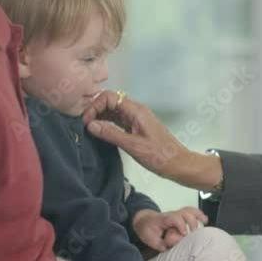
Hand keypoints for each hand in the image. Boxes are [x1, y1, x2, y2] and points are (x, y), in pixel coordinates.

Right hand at [82, 92, 221, 189]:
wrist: (177, 163)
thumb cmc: (159, 155)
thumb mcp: (133, 146)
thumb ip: (111, 134)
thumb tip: (90, 124)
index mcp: (136, 111)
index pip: (110, 97)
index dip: (95, 106)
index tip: (86, 122)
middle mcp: (135, 111)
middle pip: (110, 102)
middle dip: (95, 110)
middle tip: (84, 126)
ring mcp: (136, 119)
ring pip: (113, 111)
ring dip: (100, 117)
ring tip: (88, 130)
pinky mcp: (136, 128)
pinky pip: (118, 120)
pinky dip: (107, 124)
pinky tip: (100, 133)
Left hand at [132, 208, 208, 251]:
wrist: (144, 220)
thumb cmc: (147, 229)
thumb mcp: (148, 238)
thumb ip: (159, 244)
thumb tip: (169, 248)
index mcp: (164, 219)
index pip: (174, 218)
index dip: (181, 225)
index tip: (184, 234)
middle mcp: (172, 215)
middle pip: (185, 213)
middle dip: (191, 222)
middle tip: (192, 234)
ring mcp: (177, 214)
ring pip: (189, 210)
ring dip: (197, 216)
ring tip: (205, 222)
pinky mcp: (180, 216)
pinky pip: (191, 212)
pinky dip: (199, 215)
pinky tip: (205, 220)